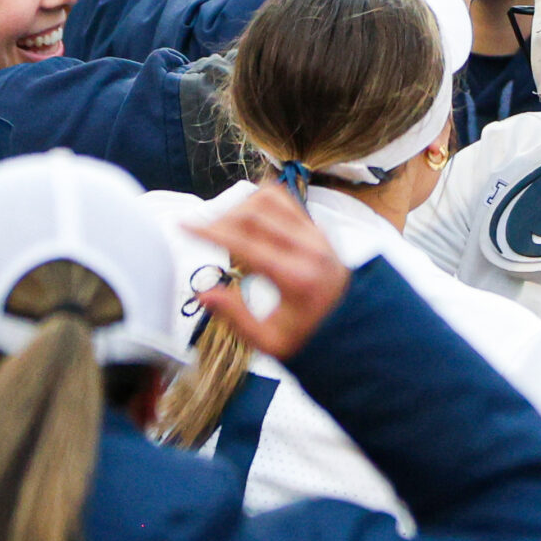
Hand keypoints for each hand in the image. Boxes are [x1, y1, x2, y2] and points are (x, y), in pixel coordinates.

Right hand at [185, 184, 349, 360]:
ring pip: (271, 197)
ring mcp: (316, 234)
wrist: (356, 328)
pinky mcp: (318, 229)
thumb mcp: (271, 342)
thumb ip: (236, 317)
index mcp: (296, 277)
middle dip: (220, 218)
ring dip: (241, 206)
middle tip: (202, 233)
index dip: (210, 232)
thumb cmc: (311, 338)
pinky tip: (247, 221)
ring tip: (225, 229)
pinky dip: (261, 202)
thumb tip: (203, 292)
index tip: (184, 226)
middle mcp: (309, 248)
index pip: (245, 242)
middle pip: (254, 213)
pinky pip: (286, 200)